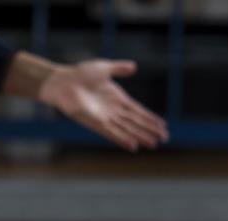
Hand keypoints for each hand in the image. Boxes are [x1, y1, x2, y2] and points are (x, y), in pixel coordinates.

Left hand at [39, 61, 168, 151]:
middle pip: (136, 122)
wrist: (62, 81)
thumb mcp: (103, 68)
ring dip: (140, 137)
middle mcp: (114, 110)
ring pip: (127, 129)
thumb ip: (119, 69)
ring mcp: (106, 117)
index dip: (151, 118)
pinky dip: (122, 139)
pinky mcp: (96, 122)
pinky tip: (133, 146)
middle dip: (150, 130)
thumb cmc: (79, 74)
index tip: (163, 126)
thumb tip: (134, 67)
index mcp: (118, 99)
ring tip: (154, 144)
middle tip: (165, 139)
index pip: (138, 111)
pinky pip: (112, 132)